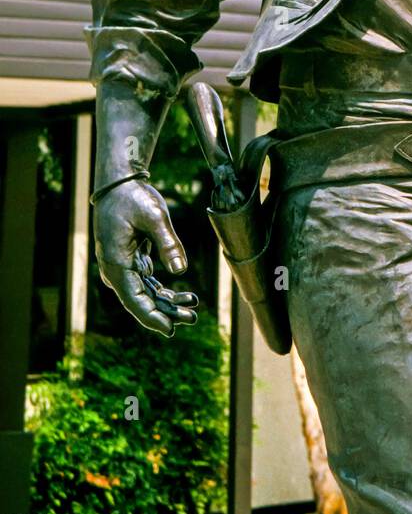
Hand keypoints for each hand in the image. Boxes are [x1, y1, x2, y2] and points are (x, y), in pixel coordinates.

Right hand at [94, 180, 198, 336]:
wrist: (120, 183)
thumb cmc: (135, 198)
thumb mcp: (155, 216)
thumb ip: (168, 243)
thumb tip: (180, 271)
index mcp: (116, 263)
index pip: (133, 300)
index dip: (151, 317)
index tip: (170, 329)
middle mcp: (115, 269)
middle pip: (141, 300)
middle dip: (166, 312)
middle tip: (192, 318)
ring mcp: (122, 266)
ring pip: (145, 294)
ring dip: (168, 303)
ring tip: (193, 307)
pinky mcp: (130, 261)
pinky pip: (147, 283)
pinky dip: (164, 290)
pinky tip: (184, 294)